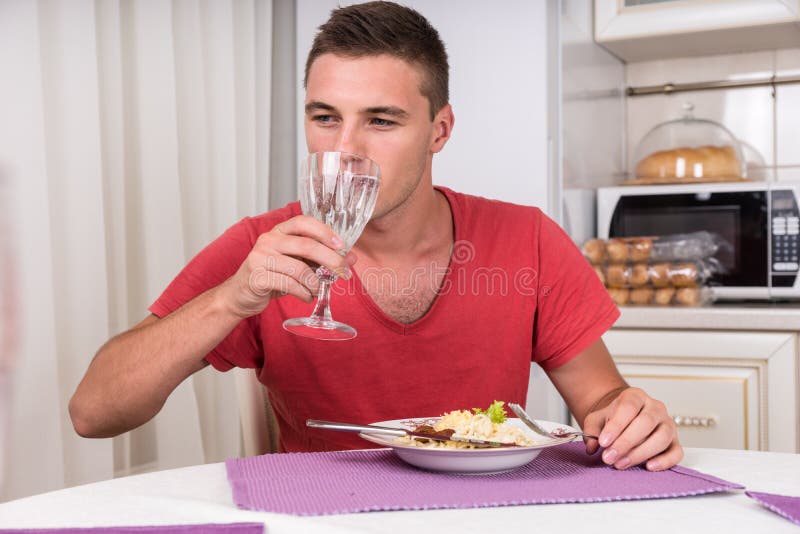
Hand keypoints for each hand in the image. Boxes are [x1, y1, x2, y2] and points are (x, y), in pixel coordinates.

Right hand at [221, 215, 356, 317]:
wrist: (240, 295)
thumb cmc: (272, 275)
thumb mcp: (297, 263)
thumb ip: (321, 258)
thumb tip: (351, 258)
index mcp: (279, 231)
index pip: (304, 222)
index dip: (325, 232)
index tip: (342, 246)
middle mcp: (269, 240)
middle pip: (306, 245)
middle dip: (330, 259)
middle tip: (344, 272)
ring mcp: (261, 257)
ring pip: (299, 269)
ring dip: (315, 283)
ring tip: (318, 290)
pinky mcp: (257, 277)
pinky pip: (289, 285)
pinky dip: (304, 293)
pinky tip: (306, 296)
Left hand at [582, 387, 682, 470]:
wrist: (626, 420)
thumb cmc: (613, 419)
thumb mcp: (597, 419)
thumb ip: (591, 430)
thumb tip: (591, 447)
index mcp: (635, 396)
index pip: (628, 407)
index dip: (616, 426)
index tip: (603, 442)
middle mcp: (655, 407)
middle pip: (646, 422)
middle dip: (625, 443)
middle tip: (609, 457)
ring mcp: (668, 424)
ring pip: (662, 437)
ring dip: (640, 453)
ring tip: (621, 464)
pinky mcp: (675, 442)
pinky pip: (676, 452)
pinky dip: (665, 461)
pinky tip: (649, 466)